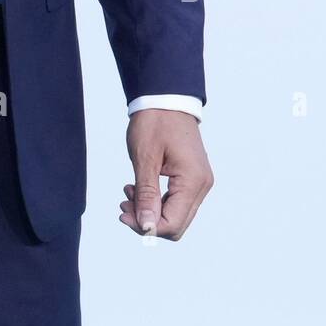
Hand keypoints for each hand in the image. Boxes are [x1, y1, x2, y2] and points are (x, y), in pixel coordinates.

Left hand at [120, 109, 212, 239]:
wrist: (165, 98)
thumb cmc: (155, 122)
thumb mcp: (145, 159)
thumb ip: (146, 195)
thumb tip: (146, 227)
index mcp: (193, 180)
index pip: (173, 224)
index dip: (147, 226)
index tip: (123, 215)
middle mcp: (201, 185)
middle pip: (176, 224)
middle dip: (148, 220)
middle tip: (123, 205)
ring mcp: (199, 182)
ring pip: (176, 214)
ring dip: (150, 210)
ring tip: (128, 193)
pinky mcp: (193, 177)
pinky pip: (176, 201)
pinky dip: (157, 200)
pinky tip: (138, 189)